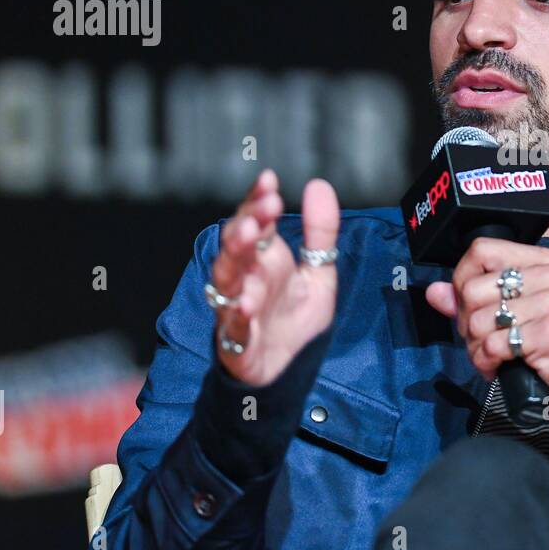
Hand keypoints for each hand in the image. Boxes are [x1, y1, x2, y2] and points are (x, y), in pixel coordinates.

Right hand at [211, 168, 339, 386]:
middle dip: (247, 223)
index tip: (269, 181)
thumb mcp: (319, 272)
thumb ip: (321, 232)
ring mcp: (238, 307)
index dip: (258, 200)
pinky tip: (246, 303)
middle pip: (237, 244)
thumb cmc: (294, 316)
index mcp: (265, 258)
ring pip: (227, 278)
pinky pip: (234, 326)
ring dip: (235, 257)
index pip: (256, 221)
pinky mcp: (237, 341)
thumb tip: (318, 184)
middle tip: (264, 208)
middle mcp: (247, 278)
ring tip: (248, 237)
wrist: (287, 369)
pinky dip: (238, 315)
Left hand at [425, 237, 548, 389]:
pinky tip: (498, 366)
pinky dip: (488, 362)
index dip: (462, 278)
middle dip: (467, 323)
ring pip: (480, 320)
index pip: (482, 250)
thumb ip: (472, 299)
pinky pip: (494, 344)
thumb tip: (435, 292)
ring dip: (476, 348)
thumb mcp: (514, 310)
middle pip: (473, 289)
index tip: (466, 304)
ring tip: (490, 356)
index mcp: (541, 260)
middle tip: (480, 339)